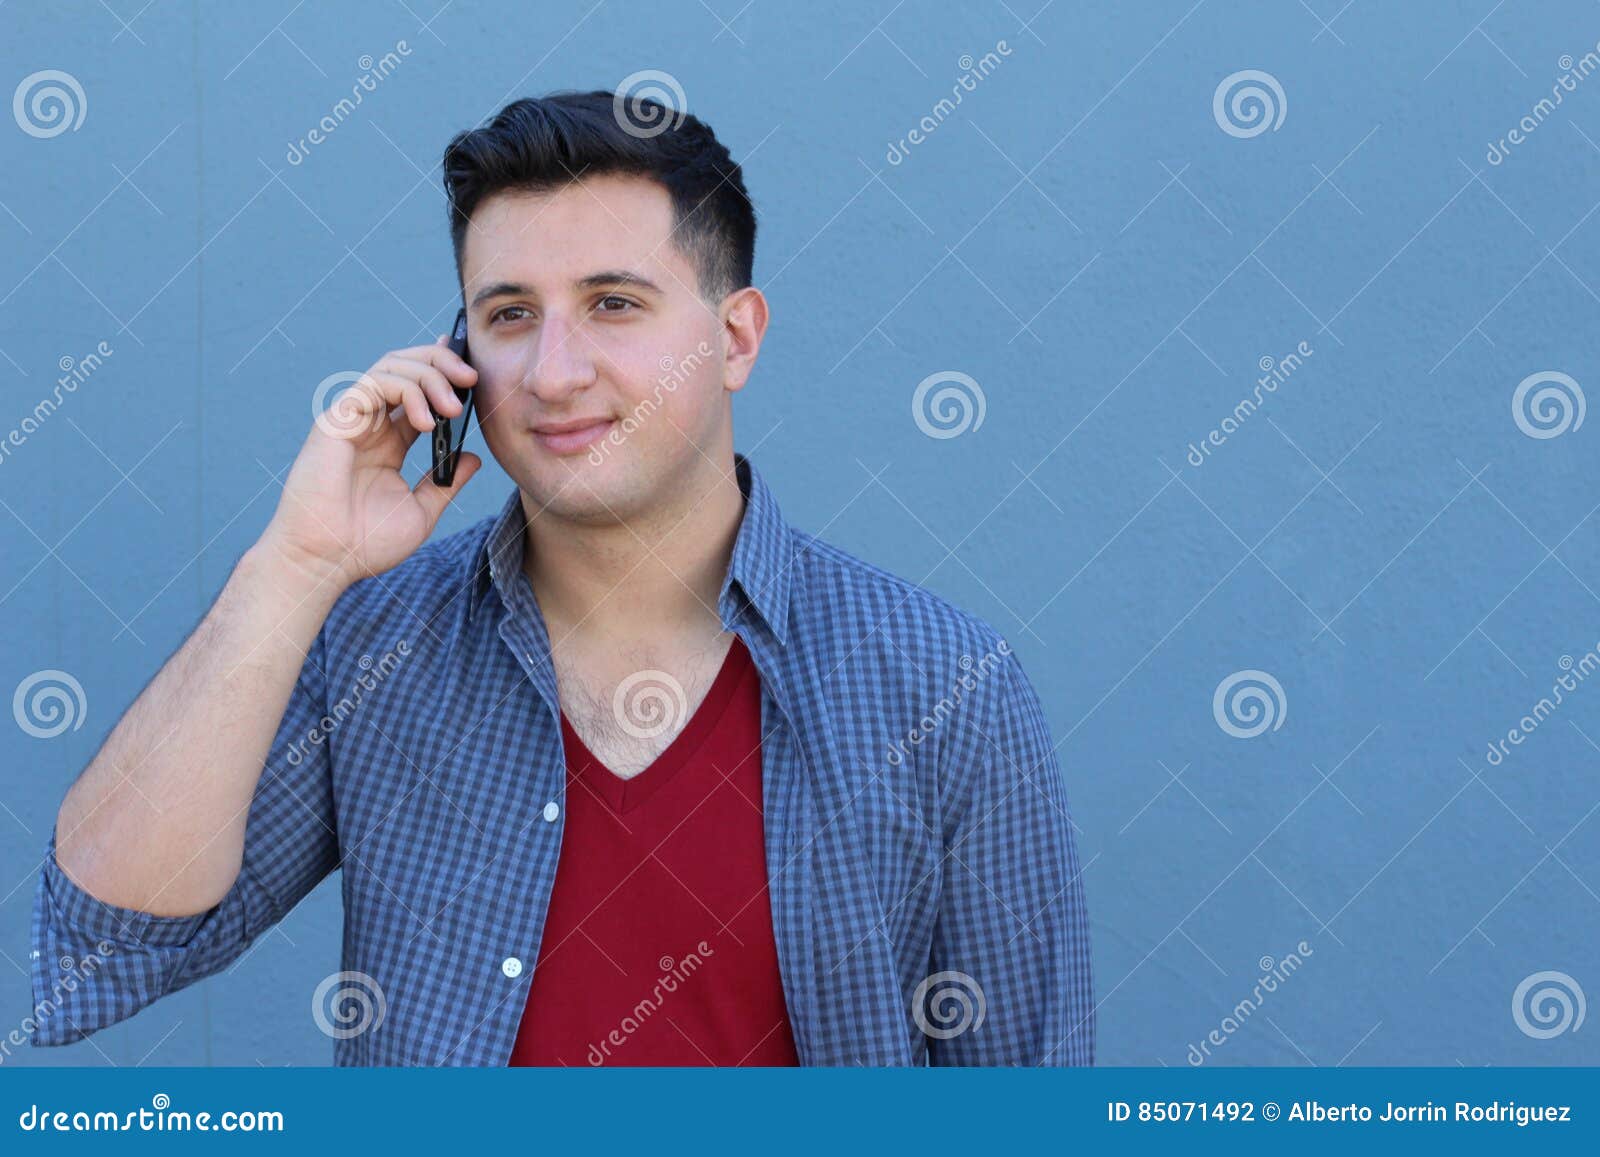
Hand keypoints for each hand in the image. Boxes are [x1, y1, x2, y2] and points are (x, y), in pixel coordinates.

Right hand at [259, 334, 482, 591]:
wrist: (326, 560)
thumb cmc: (365, 544)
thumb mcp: (421, 511)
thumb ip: (447, 482)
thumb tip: (473, 457)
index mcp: (388, 443)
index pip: (416, 393)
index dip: (443, 375)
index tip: (473, 375)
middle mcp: (370, 425)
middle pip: (405, 368)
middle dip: (442, 363)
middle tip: (472, 379)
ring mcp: (352, 420)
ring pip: (391, 367)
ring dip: (429, 376)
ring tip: (453, 407)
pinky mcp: (337, 420)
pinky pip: (375, 383)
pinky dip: (407, 391)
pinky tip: (426, 422)